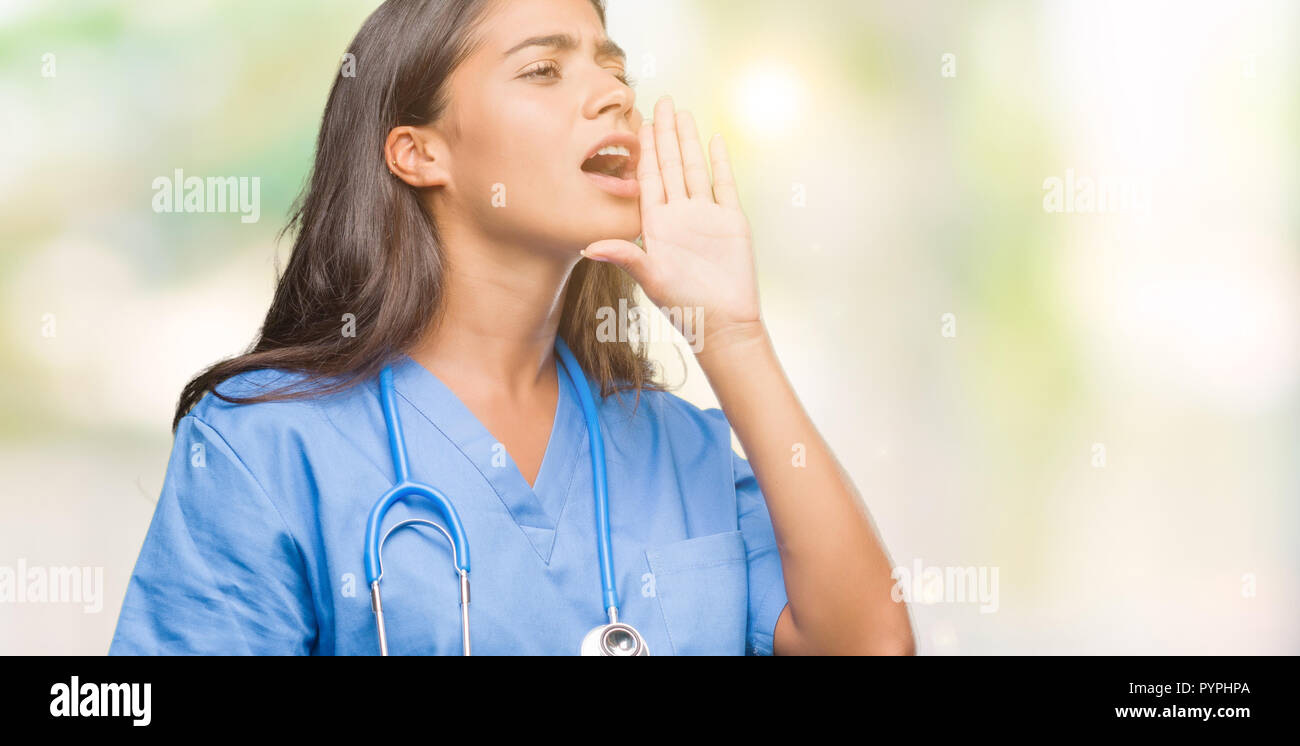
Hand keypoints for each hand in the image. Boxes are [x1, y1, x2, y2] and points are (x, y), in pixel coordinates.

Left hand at [581, 96, 762, 354]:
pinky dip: (720, 160)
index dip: (644, 149)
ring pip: (695, 168)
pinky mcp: (730, 220)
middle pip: (671, 164)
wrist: (723, 322)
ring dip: (689, 140)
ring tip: (682, 112)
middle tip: (659, 100)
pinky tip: (715, 138)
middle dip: (665, 133)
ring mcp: (705, 215)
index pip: (648, 177)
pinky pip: (724, 183)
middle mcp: (679, 214)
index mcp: (656, 224)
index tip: (638, 122)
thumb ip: (625, 257)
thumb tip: (587, 248)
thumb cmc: (684, 305)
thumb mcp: (651, 278)